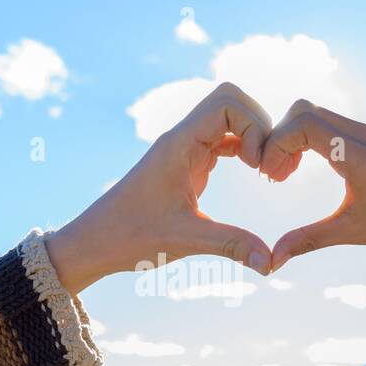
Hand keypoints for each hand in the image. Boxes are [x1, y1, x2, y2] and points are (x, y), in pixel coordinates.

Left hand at [47, 83, 273, 294]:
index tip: (257, 166)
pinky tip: (254, 174)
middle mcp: (182, 139)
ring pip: (230, 120)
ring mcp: (186, 149)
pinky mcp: (188, 164)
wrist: (94, 242)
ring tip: (266, 173)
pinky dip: (244, 150)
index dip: (254, 125)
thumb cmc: (129, 237)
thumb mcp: (185, 240)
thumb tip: (271, 264)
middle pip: (232, 102)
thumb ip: (231, 245)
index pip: (227, 102)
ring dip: (254, 138)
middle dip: (260, 126)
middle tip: (267, 167)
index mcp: (178, 145)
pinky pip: (224, 141)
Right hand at [258, 100, 365, 271]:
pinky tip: (302, 166)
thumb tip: (271, 261)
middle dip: (279, 139)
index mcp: (360, 156)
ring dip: (292, 138)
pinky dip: (306, 138)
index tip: (269, 174)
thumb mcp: (350, 233)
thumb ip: (307, 240)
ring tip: (285, 173)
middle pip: (304, 111)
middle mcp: (365, 135)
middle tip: (274, 174)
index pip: (304, 125)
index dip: (277, 144)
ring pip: (314, 113)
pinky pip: (328, 122)